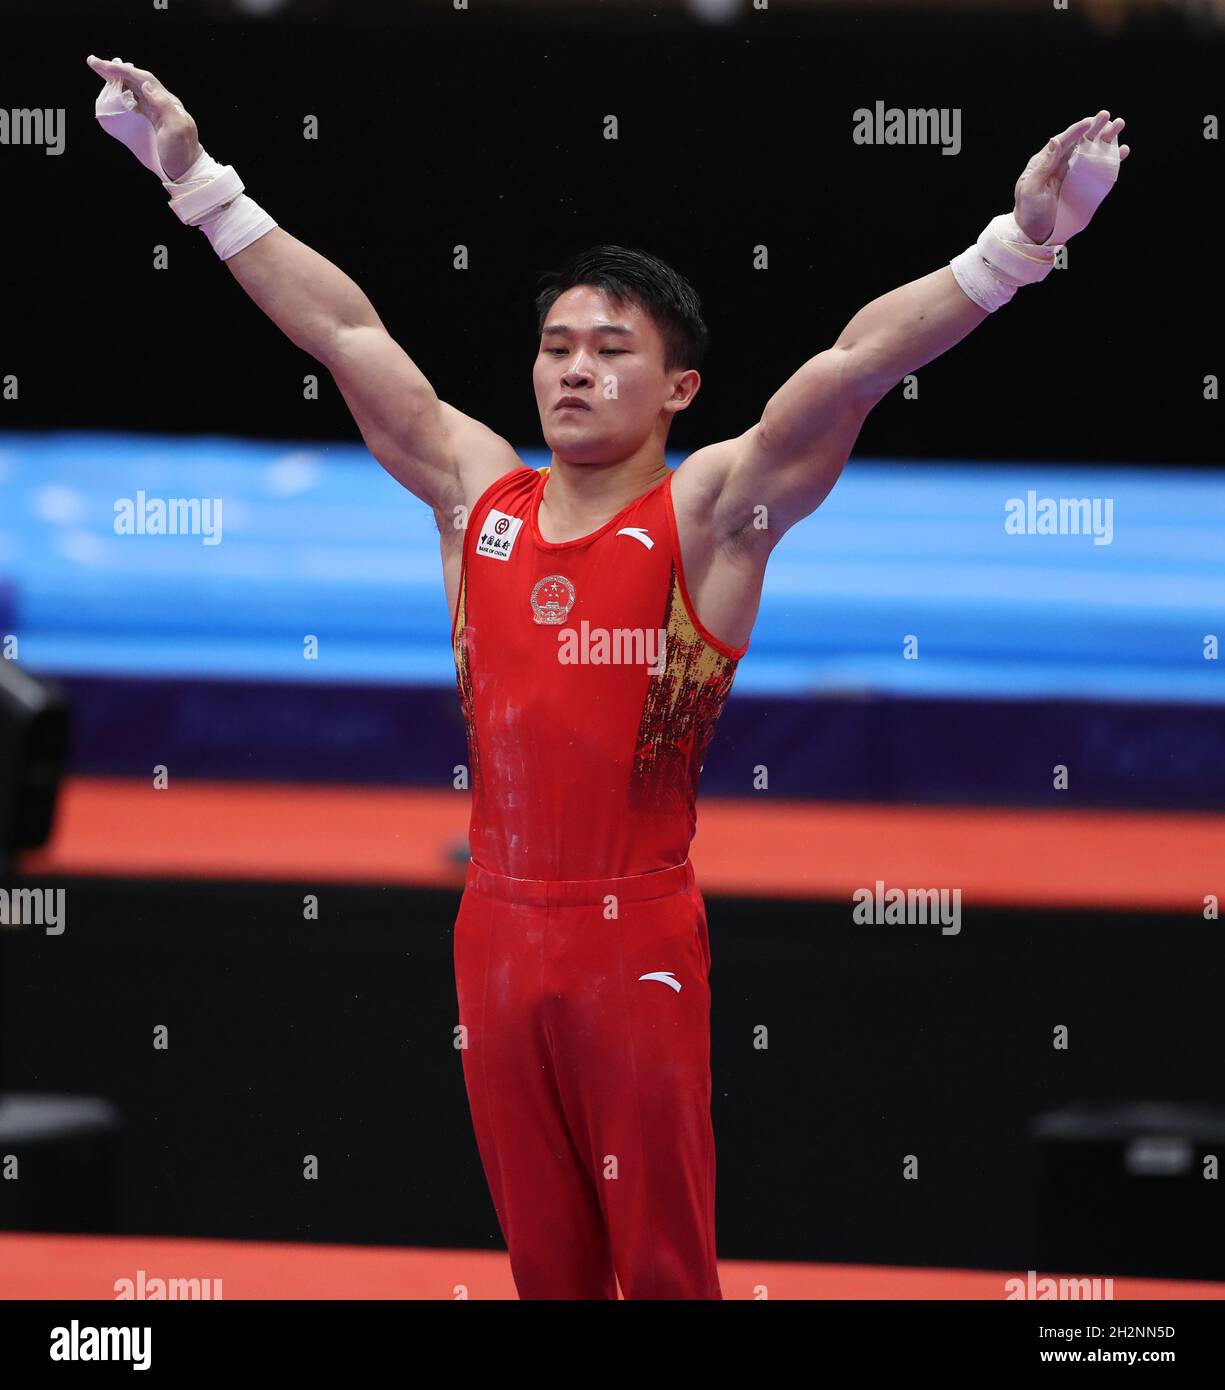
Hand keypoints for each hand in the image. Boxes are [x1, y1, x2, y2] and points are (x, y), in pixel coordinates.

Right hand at [86, 54, 200, 180]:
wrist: (185, 171)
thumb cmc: (182, 152)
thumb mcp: (176, 128)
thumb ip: (163, 105)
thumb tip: (146, 85)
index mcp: (167, 102)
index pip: (144, 80)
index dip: (125, 71)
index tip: (106, 66)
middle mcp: (160, 103)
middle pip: (135, 81)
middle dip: (115, 70)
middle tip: (94, 62)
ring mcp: (154, 112)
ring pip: (132, 89)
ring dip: (116, 79)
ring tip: (100, 70)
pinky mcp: (148, 122)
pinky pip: (132, 102)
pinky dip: (121, 93)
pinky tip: (113, 91)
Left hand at [1013, 111, 1128, 244]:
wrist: (1036, 233)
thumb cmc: (1029, 211)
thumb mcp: (1030, 189)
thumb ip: (1043, 166)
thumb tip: (1055, 141)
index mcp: (1046, 161)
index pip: (1063, 141)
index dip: (1076, 130)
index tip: (1089, 122)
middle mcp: (1062, 162)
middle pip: (1081, 141)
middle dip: (1095, 127)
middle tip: (1107, 115)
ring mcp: (1075, 173)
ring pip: (1093, 151)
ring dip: (1107, 138)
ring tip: (1119, 124)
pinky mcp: (1085, 184)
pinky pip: (1101, 169)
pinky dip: (1113, 159)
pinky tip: (1123, 150)